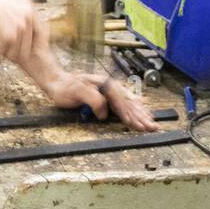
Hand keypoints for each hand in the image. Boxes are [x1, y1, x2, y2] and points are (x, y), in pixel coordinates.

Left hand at [43, 71, 159, 132]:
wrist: (56, 81)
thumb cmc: (64, 88)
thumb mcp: (77, 92)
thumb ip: (93, 101)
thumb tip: (104, 113)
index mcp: (105, 86)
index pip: (121, 103)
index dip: (130, 115)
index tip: (138, 125)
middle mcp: (110, 87)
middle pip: (129, 103)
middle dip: (142, 116)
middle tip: (153, 127)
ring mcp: (109, 90)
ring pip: (129, 103)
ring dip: (141, 114)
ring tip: (152, 122)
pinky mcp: (106, 95)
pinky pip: (124, 103)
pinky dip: (134, 109)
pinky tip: (141, 110)